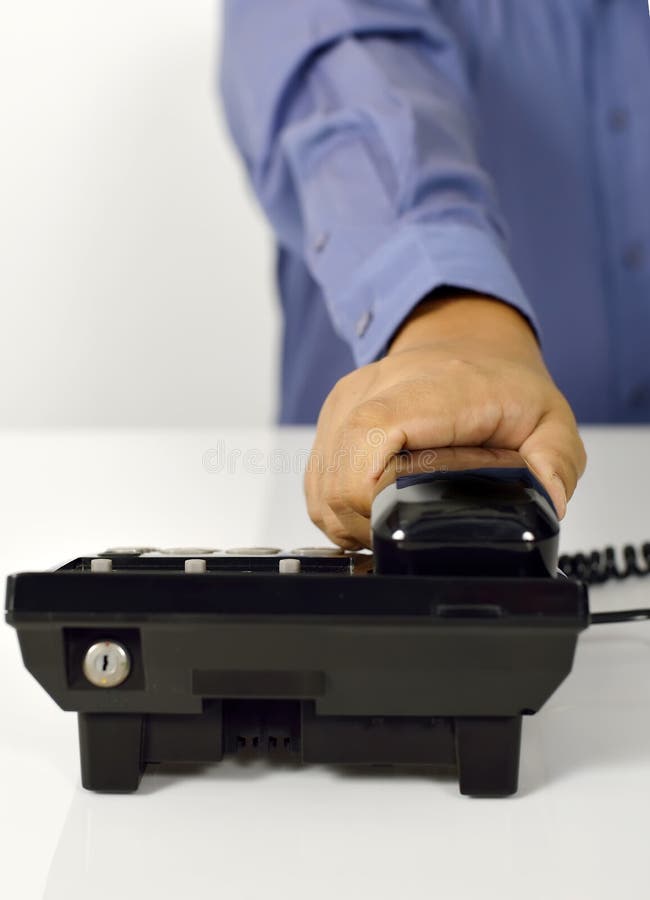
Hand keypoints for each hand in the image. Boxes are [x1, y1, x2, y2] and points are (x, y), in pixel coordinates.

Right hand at [304, 293, 586, 547]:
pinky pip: (315, 478)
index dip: (370, 490)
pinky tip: (368, 511)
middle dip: (364, 522)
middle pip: (338, 471)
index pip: (372, 431)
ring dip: (347, 520)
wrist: (464, 343)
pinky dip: (335, 507)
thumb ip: (556, 461)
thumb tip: (547, 502)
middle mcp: (378, 388)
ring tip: (388, 524)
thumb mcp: (549, 419)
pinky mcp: (332, 417)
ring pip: (320, 482)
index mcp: (434, 388)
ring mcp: (348, 402)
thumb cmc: (499, 382)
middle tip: (402, 535)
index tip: (395, 523)